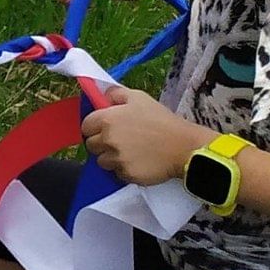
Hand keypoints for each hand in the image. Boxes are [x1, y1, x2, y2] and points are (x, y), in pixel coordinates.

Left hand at [81, 87, 215, 185]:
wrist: (184, 147)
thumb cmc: (162, 120)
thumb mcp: (139, 98)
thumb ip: (116, 94)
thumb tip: (103, 95)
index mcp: (107, 119)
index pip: (85, 126)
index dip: (94, 127)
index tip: (104, 129)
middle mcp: (108, 140)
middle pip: (91, 145)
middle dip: (101, 144)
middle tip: (118, 141)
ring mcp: (116, 159)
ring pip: (102, 162)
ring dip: (111, 158)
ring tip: (130, 153)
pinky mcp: (127, 174)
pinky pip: (117, 174)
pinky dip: (125, 170)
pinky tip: (138, 162)